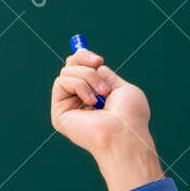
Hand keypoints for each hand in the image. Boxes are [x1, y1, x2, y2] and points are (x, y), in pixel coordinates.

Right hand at [49, 46, 163, 190]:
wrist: (124, 132)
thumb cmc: (130, 115)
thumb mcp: (123, 88)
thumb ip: (107, 76)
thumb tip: (97, 66)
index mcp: (94, 96)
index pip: (80, 69)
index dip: (83, 58)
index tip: (98, 60)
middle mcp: (79, 101)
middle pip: (69, 66)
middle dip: (83, 60)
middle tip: (98, 63)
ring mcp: (68, 107)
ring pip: (66, 72)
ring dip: (87, 76)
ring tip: (102, 93)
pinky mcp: (59, 113)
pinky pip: (61, 83)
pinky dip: (79, 85)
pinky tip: (91, 101)